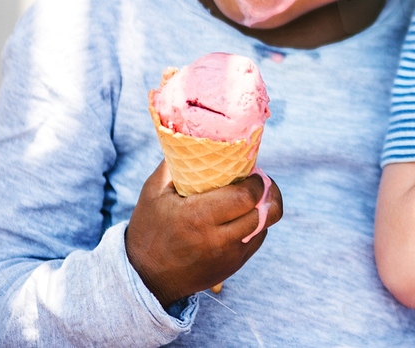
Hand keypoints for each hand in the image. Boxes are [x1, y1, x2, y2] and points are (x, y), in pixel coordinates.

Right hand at [125, 160, 283, 306]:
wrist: (145, 278)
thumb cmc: (149, 229)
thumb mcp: (153, 192)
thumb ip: (173, 163)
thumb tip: (191, 136)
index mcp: (199, 217)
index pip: (247, 196)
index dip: (257, 181)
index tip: (252, 172)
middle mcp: (219, 240)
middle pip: (265, 212)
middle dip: (268, 191)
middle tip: (259, 181)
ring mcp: (228, 257)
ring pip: (265, 227)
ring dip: (264, 209)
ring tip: (253, 196)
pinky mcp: (232, 267)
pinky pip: (256, 241)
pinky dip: (256, 225)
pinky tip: (243, 216)